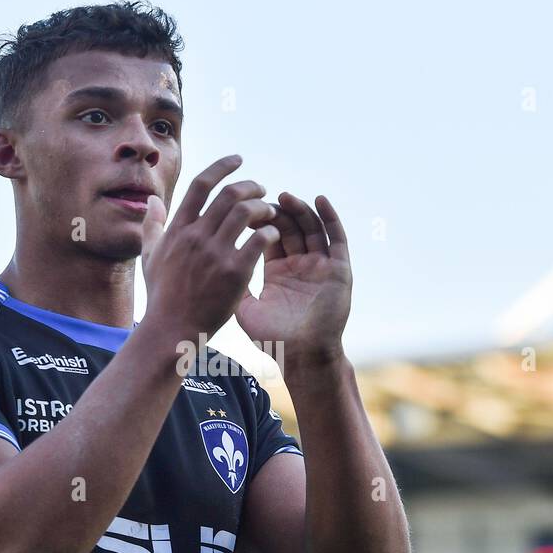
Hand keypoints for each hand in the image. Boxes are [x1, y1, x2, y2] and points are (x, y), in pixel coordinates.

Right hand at [140, 155, 279, 342]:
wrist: (171, 329)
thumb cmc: (161, 295)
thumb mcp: (149, 257)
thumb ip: (152, 225)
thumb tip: (152, 199)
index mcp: (178, 229)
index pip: (201, 185)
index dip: (222, 166)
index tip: (238, 159)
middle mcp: (196, 236)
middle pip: (229, 194)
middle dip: (250, 186)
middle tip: (261, 190)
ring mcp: (215, 254)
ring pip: (246, 212)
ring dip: (262, 207)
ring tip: (269, 213)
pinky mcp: (234, 272)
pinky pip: (258, 240)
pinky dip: (268, 231)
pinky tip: (271, 235)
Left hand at [235, 192, 351, 369]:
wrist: (302, 356)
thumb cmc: (273, 339)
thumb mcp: (245, 309)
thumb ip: (233, 284)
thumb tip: (212, 263)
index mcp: (279, 272)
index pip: (269, 236)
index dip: (258, 220)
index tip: (244, 206)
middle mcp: (300, 265)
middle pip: (290, 228)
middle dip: (276, 211)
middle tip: (262, 197)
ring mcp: (321, 266)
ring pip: (311, 228)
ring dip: (299, 210)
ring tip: (284, 196)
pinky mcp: (339, 269)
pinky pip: (337, 238)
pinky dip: (330, 217)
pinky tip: (318, 200)